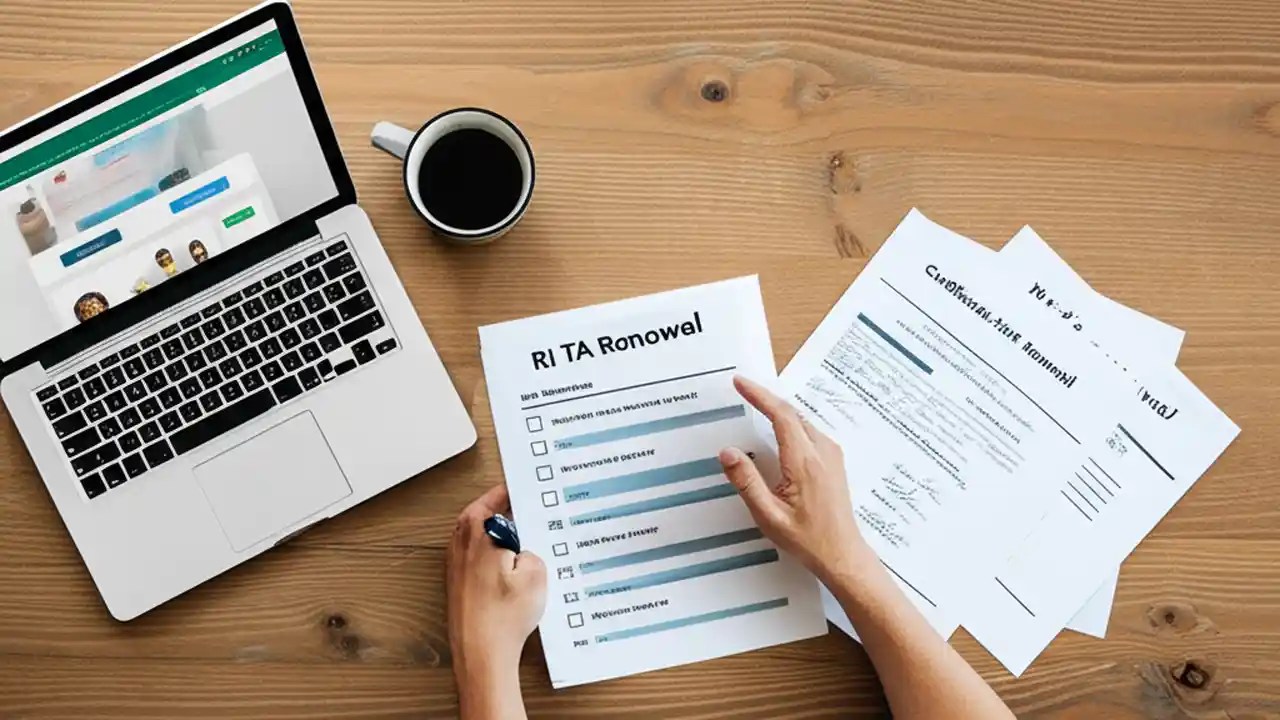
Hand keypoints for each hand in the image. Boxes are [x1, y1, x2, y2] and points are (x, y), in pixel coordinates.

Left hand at [447, 484, 546, 676]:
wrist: (480, 654)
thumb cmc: (502, 618)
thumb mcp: (536, 574)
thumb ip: (532, 552)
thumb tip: (524, 552)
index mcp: (479, 533)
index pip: (495, 499)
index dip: (512, 491)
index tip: (523, 485)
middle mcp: (461, 545)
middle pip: (480, 514)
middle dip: (500, 508)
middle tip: (521, 507)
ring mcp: (456, 566)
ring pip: (475, 536)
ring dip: (493, 532)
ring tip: (519, 538)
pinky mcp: (457, 585)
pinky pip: (474, 557)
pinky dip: (489, 554)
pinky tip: (508, 569)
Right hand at [718, 375, 871, 582]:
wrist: (843, 554)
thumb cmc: (806, 539)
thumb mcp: (768, 515)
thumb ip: (746, 482)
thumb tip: (728, 452)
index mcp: (804, 461)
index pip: (780, 415)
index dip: (759, 395)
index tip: (740, 382)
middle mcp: (821, 452)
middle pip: (791, 413)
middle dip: (766, 398)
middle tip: (742, 389)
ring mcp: (831, 455)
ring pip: (802, 420)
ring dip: (779, 410)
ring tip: (756, 404)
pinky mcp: (834, 462)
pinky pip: (810, 432)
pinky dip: (790, 422)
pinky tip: (779, 429)